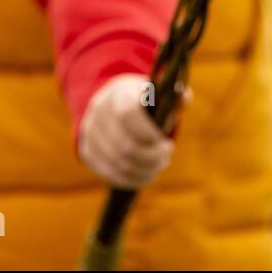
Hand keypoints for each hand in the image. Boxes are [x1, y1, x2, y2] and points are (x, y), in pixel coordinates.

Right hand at [78, 74, 189, 188]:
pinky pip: (109, 173)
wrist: (111, 102)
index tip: (167, 143)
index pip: (128, 114)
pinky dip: (131, 179)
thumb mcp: (158, 93)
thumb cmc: (143, 99)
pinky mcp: (87, 151)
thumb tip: (184, 97)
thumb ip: (174, 96)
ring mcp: (90, 133)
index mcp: (117, 94)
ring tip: (158, 165)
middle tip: (166, 156)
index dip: (149, 133)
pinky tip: (146, 175)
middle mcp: (99, 112)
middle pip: (124, 145)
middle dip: (151, 158)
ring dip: (144, 170)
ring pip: (118, 163)